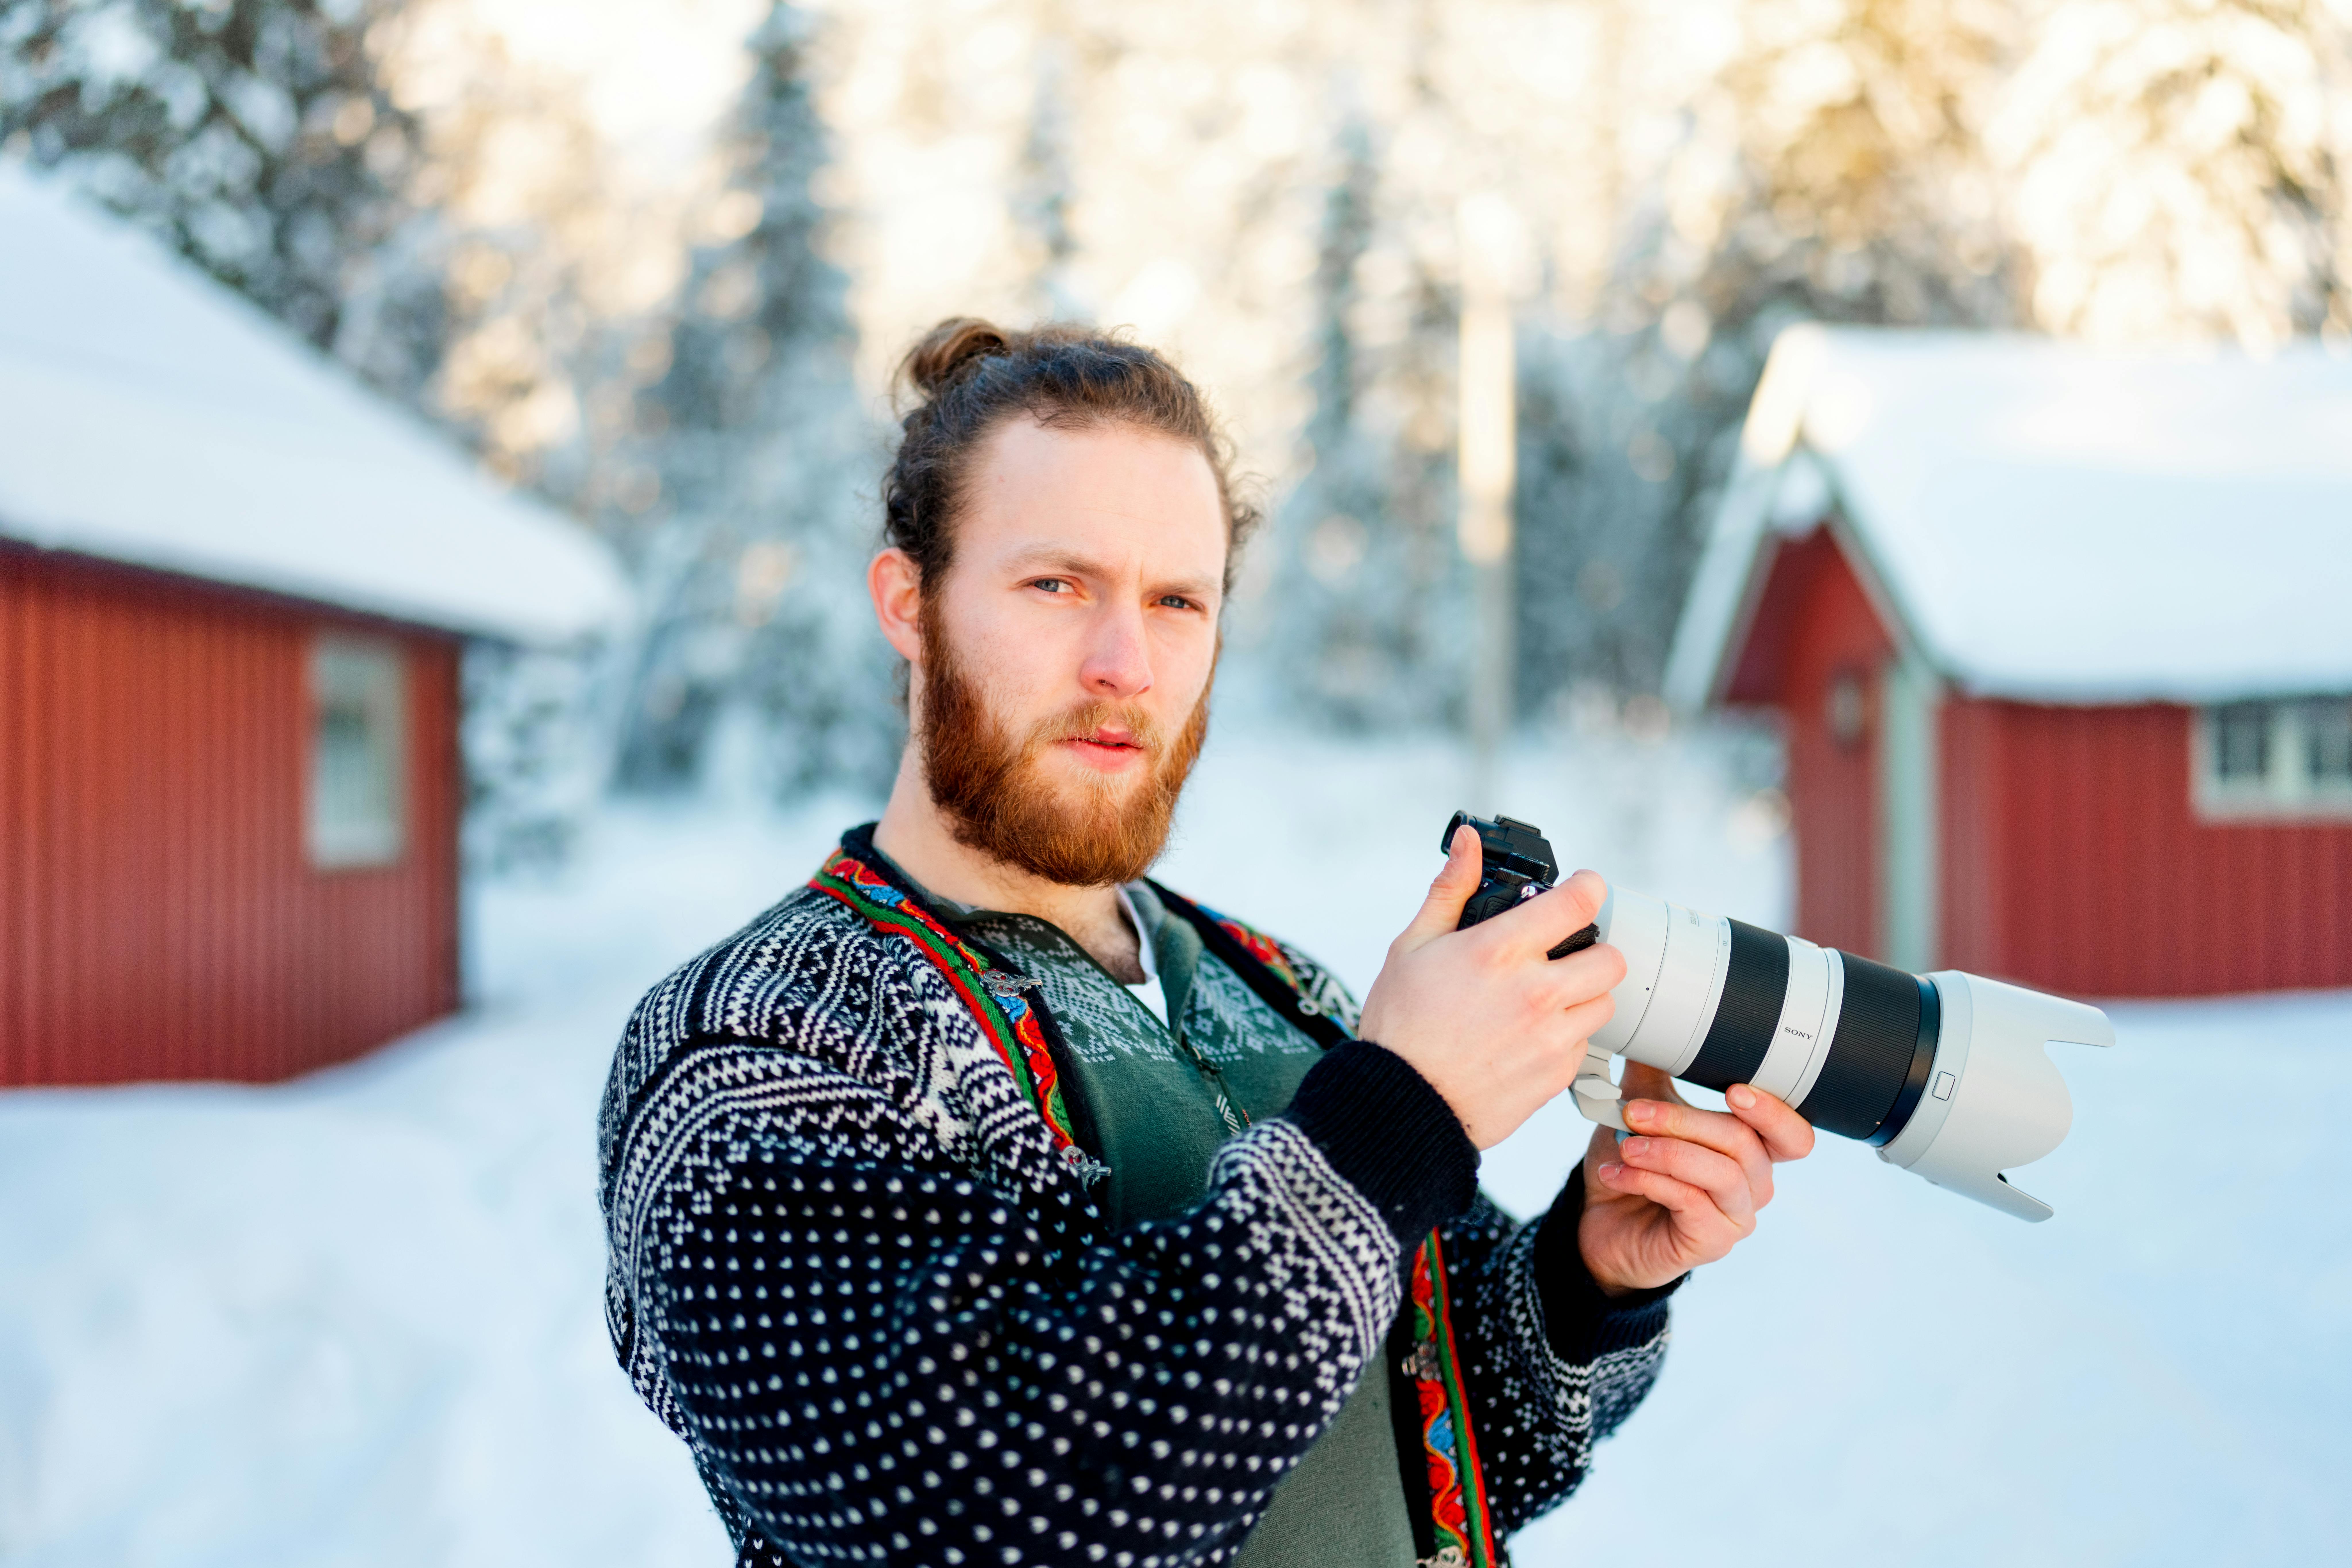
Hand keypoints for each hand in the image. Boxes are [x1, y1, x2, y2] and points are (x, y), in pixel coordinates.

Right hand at [1358, 826, 1626, 1148]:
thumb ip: (1450, 890)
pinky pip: (1583, 1046)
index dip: (1588, 887)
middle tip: (1564, 955)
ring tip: (1543, 1001)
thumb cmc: (1401, 1023)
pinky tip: (1528, 1037)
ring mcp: (1550, 1038)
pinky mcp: (1555, 1076)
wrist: (1400, 1103)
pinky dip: (1565, 1038)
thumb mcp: (1413, 946)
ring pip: (1604, 1004)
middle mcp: (1535, 993)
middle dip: (1592, 951)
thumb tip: (1469, 843)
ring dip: (1582, 997)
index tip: (1583, 889)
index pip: (1579, 903)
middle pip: (1610, 959)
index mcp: (1500, 952)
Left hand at [1579, 1064, 1814, 1293]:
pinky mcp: (1711, 1243)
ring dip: (1667, 1152)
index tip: (1734, 1090)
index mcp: (1751, 1149)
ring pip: (1721, 1173)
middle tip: (1635, 1113)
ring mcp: (1736, 1217)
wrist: (1599, 1221)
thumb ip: (1652, 1073)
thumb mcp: (1640, 1112)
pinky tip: (1617, 1174)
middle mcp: (1754, 1184)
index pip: (1794, 1133)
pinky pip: (1691, 1203)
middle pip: (1744, 1143)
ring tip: (1624, 1145)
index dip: (1774, 1111)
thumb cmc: (1631, 1165)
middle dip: (1685, 1122)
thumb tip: (1650, 1025)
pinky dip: (1649, 1181)